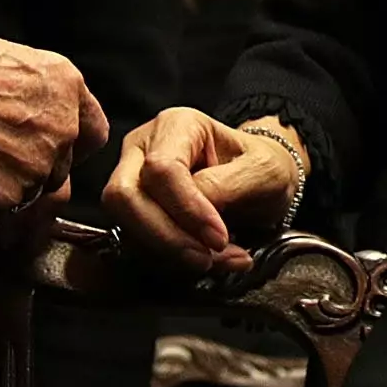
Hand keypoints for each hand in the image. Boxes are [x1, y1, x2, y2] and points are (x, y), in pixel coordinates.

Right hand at [0, 21, 106, 220]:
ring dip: (3, 192)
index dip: (69, 146)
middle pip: (59, 171)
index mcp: (65, 87)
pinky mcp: (5, 198)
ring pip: (29, 197)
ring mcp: (36, 167)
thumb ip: (36, 94)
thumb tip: (32, 116)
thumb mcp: (7, 59)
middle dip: (30, 173)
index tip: (50, 151)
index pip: (92, 134)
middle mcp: (62, 129)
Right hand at [102, 107, 303, 272]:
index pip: (161, 169)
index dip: (187, 209)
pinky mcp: (134, 213)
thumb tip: (196, 213)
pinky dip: (172, 261)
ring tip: (221, 259)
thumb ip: (226, 186)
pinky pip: (137, 244)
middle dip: (167, 237)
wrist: (260, 180)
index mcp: (177, 125)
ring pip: (126, 225)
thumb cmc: (261, 167)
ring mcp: (133, 180)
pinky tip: (209, 260)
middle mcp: (144, 148)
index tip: (218, 238)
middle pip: (125, 197)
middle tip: (208, 258)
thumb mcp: (262, 170)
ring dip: (172, 254)